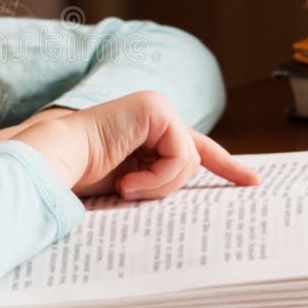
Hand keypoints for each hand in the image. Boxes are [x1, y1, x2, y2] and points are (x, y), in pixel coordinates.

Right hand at [8, 91, 259, 199]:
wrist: (55, 164)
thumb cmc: (83, 178)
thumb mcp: (132, 183)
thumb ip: (161, 180)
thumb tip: (197, 200)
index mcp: (150, 132)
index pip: (195, 148)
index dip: (226, 165)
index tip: (252, 181)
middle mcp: (156, 114)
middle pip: (193, 160)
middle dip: (167, 186)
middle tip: (129, 191)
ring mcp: (156, 107)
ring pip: (188, 160)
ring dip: (158, 185)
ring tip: (124, 188)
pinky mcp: (155, 108)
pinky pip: (181, 154)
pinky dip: (158, 177)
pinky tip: (127, 183)